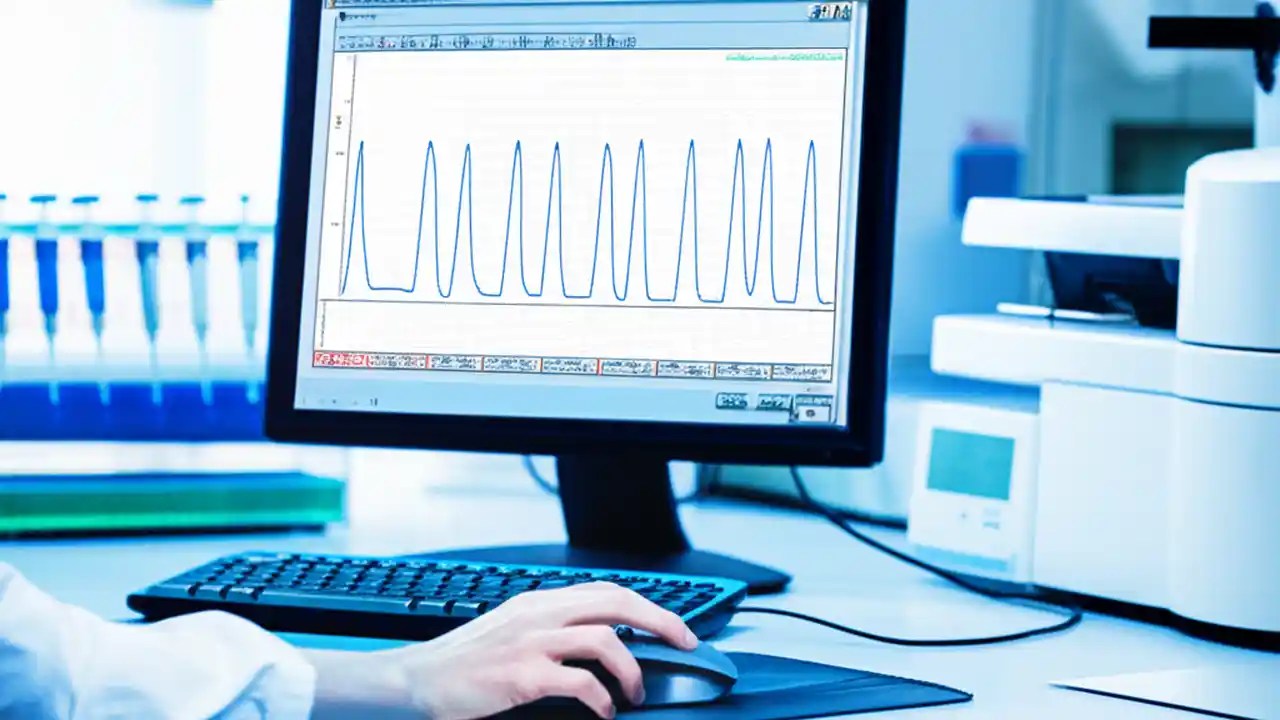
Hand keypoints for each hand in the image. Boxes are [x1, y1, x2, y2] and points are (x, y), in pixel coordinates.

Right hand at [307, 582, 698, 719]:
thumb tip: (602, 641)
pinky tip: (604, 712)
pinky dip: (602, 698)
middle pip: (617, 604)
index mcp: (540, 601)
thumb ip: (552, 629)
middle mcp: (540, 613)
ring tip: (635, 693)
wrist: (417, 680)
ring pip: (605, 641)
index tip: (672, 626)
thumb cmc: (465, 662)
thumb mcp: (512, 630)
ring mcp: (531, 643)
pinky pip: (580, 683)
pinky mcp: (521, 675)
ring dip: (632, 669)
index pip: (608, 590)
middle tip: (685, 644)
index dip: (648, 606)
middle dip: (661, 622)